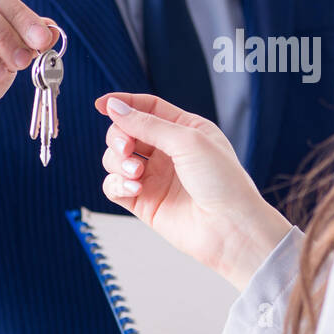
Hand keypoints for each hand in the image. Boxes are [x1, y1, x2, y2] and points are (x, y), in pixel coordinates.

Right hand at [95, 93, 292, 290]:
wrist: (231, 228)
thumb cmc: (223, 182)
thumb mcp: (188, 141)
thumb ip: (148, 124)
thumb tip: (114, 107)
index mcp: (185, 130)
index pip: (148, 108)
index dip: (124, 104)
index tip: (101, 104)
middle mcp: (169, 152)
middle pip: (126, 132)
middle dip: (119, 137)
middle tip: (127, 148)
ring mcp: (156, 178)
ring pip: (116, 159)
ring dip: (118, 162)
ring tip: (135, 173)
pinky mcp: (145, 203)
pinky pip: (115, 187)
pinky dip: (116, 185)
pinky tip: (133, 189)